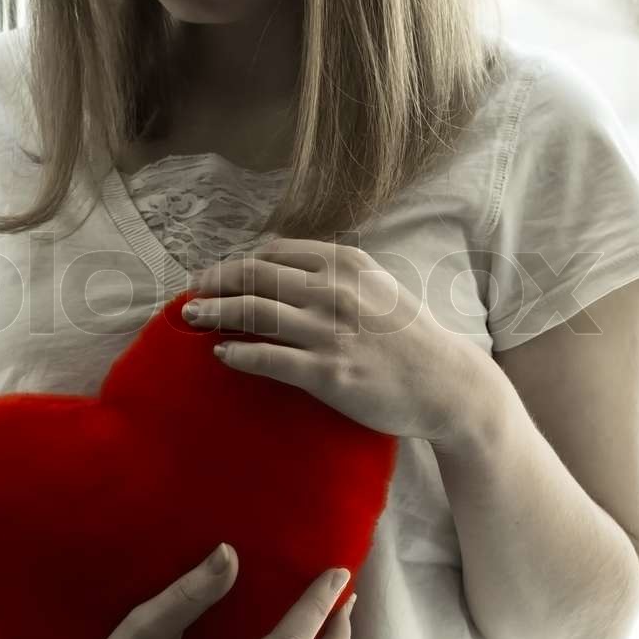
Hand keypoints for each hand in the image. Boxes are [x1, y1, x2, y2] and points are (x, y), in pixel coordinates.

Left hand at [184, 236, 466, 442]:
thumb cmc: (410, 337)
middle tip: (192, 290)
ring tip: (192, 315)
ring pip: (254, 312)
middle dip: (216, 281)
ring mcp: (329, 332)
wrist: (447, 384)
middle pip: (255, 276)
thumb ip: (336, 273)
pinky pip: (267, 358)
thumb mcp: (377, 287)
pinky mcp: (326, 373)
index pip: (275, 253)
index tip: (218, 273)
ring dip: (214, 311)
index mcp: (346, 264)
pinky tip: (220, 354)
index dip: (239, 261)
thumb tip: (284, 269)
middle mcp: (335, 291)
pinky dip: (237, 354)